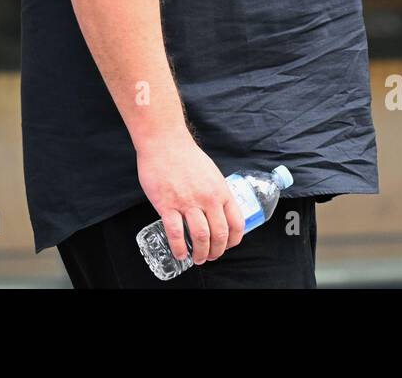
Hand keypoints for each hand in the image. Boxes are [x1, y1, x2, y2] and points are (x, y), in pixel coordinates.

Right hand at [136, 134, 245, 264]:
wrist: (165, 142)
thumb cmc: (186, 156)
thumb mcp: (211, 173)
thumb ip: (216, 192)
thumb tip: (218, 210)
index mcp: (221, 191)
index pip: (236, 223)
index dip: (233, 241)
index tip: (227, 246)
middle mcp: (208, 199)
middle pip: (219, 234)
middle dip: (216, 251)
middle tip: (210, 257)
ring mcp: (187, 202)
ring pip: (200, 237)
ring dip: (201, 253)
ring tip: (197, 259)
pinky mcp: (167, 204)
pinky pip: (176, 233)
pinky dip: (179, 248)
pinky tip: (180, 253)